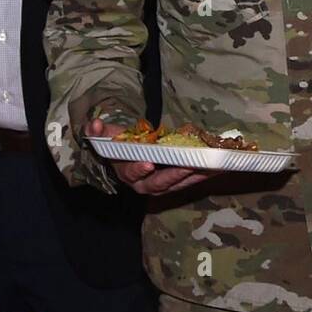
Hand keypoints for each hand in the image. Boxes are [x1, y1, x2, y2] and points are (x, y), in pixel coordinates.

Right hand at [84, 117, 214, 195]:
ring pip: (178, 184)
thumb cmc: (119, 144)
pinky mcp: (175, 184)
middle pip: (159, 183)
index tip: (148, 163)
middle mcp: (144, 184)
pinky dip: (203, 175)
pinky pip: (190, 181)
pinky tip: (218, 167)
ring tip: (211, 166)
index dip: (139, 169)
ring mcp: (161, 187)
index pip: (132, 173)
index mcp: (127, 172)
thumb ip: (99, 131)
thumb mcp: (108, 135)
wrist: (128, 157)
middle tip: (190, 165)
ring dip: (195, 176)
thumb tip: (94, 125)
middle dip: (175, 175)